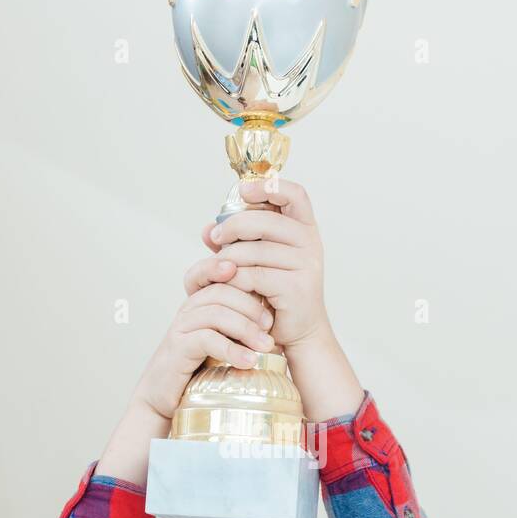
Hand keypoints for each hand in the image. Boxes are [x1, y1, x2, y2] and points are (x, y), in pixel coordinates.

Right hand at [129, 263, 277, 423]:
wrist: (168, 396)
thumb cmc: (201, 368)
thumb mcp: (225, 341)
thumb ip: (243, 327)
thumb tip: (282, 320)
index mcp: (201, 302)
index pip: (217, 273)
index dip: (239, 272)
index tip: (265, 281)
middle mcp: (189, 310)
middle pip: (220, 291)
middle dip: (250, 305)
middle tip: (272, 324)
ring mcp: (181, 328)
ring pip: (215, 313)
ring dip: (245, 328)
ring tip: (266, 346)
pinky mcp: (178, 349)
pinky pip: (206, 340)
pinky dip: (231, 350)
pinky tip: (249, 361)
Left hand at [190, 177, 329, 352]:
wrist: (296, 331)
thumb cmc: (274, 292)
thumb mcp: (254, 261)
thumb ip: (234, 242)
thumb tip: (207, 229)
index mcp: (303, 227)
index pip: (294, 194)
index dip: (269, 186)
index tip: (243, 191)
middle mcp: (310, 242)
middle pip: (265, 220)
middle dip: (233, 227)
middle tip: (216, 238)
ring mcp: (307, 265)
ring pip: (254, 250)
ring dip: (229, 259)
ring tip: (220, 269)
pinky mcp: (297, 288)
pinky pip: (254, 275)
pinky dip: (235, 280)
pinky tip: (229, 287)